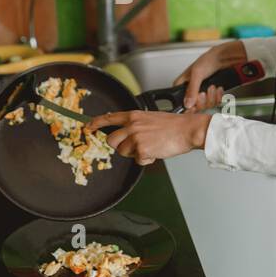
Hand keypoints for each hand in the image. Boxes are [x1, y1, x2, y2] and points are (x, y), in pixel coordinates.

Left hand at [83, 110, 212, 164]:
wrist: (187, 130)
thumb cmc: (173, 125)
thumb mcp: (150, 118)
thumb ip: (136, 124)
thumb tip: (126, 134)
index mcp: (134, 115)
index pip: (109, 118)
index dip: (95, 123)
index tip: (88, 127)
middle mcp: (132, 125)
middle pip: (111, 140)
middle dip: (119, 146)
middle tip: (132, 146)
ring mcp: (136, 138)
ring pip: (123, 152)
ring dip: (134, 153)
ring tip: (150, 147)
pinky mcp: (142, 150)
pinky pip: (137, 160)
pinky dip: (146, 160)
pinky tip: (156, 152)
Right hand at [173, 39, 245, 111]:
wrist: (224, 58)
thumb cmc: (208, 60)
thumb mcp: (197, 74)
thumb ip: (192, 90)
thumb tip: (187, 104)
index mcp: (182, 84)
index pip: (180, 101)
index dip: (187, 105)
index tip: (194, 105)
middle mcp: (191, 90)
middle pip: (194, 106)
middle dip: (203, 100)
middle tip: (205, 92)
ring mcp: (201, 93)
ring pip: (205, 105)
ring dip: (212, 97)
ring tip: (213, 87)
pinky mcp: (211, 95)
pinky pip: (214, 103)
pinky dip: (218, 97)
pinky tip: (218, 89)